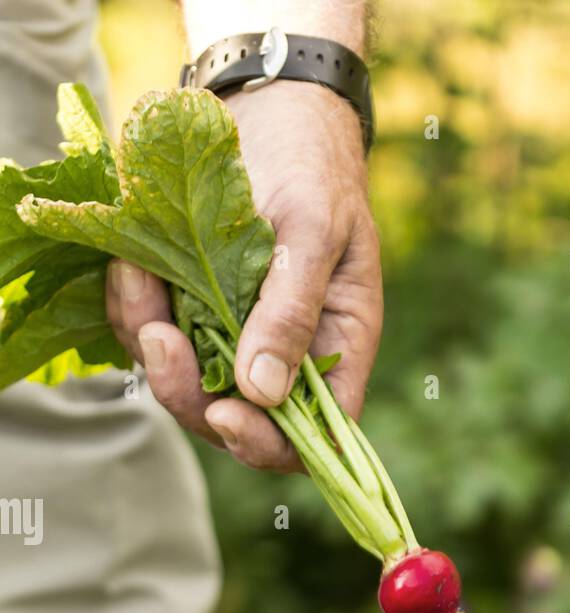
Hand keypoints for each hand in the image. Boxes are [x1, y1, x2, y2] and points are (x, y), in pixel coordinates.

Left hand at [106, 82, 382, 470]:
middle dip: (188, 391)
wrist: (273, 108)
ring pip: (185, 384)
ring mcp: (236, 339)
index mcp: (336, 351)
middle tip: (159, 336)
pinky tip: (131, 266)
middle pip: (235, 422)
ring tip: (137, 275)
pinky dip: (134, 310)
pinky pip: (154, 340)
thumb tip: (263, 390)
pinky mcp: (193, 313)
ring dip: (151, 344)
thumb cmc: (313, 166)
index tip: (224, 414)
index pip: (310, 437)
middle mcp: (286, 359)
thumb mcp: (312, 231)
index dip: (266, 444)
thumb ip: (291, 312)